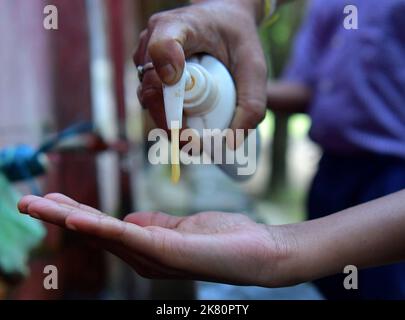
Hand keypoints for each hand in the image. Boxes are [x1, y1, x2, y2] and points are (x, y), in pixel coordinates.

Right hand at [18, 193, 295, 286]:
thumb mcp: (182, 226)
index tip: (52, 198)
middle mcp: (144, 256)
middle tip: (26, 201)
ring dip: (68, 218)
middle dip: (59, 216)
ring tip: (37, 205)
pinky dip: (101, 226)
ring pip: (103, 234)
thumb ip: (156, 224)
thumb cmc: (224, 238)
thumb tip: (131, 219)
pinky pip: (129, 237)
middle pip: (95, 232)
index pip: (104, 227)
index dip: (76, 213)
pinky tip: (77, 217)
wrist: (259, 251)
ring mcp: (154, 256)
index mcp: (147, 247)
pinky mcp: (168, 251)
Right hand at [135, 0, 267, 133]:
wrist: (224, 24)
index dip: (165, 65)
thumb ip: (252, 104)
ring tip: (195, 143)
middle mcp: (155, 39)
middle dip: (170, 122)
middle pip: (151, 86)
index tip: (177, 83)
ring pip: (149, 98)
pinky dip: (169, 119)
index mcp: (180, 25)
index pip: (163, 44)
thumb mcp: (254, 67)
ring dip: (169, 124)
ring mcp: (147, 58)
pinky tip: (188, 131)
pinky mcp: (148, 74)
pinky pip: (153, 102)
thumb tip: (230, 143)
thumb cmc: (238, 41)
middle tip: (195, 145)